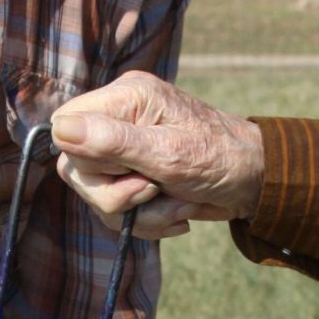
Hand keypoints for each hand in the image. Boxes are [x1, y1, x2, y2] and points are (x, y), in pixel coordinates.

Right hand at [51, 74, 265, 238]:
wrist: (258, 184)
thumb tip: (60, 128)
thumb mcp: (167, 153)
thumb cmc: (221, 159)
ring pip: (97, 196)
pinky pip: (118, 211)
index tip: (128, 168)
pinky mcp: (135, 177)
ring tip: (178, 203)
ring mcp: (126, 150)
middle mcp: (119, 119)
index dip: (88, 159)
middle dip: (117, 196)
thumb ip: (113, 141)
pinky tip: (178, 211)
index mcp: (125, 97)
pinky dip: (149, 220)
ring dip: (140, 213)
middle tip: (154, 190)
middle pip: (76, 169)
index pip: (65, 126)